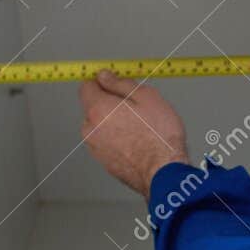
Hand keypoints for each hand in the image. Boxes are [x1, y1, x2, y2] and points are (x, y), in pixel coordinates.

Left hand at [79, 69, 189, 196]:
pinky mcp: (104, 162)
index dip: (101, 82)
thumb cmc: (159, 137)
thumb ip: (121, 83)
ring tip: (139, 128)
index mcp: (98, 108)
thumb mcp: (147, 97)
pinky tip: (137, 142)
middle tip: (135, 109)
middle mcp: (91, 128)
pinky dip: (117, 140)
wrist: (163, 173)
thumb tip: (106, 77)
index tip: (114, 83)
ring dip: (113, 123)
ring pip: (100, 127)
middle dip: (109, 104)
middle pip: (93, 107)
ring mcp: (95, 147)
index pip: (86, 86)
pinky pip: (106, 143)